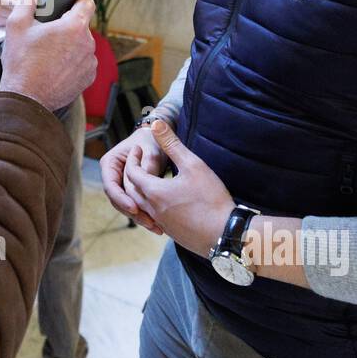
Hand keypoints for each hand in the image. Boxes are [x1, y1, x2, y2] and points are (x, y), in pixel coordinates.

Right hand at [0, 0, 96, 111]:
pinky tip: (54, 67)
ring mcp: (89, 63)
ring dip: (70, 45)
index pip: (87, 2)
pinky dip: (72, 62)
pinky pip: (82, 63)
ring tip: (48, 54)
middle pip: (81, 26)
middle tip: (47, 33)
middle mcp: (88, 44)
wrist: (26, 98)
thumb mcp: (17, 25)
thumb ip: (27, 0)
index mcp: (74, 27)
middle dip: (67, 26)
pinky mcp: (88, 78)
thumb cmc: (21, 63)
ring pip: (81, 45)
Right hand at [99, 123, 167, 234]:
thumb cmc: (152, 141)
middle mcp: (112, 176)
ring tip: (156, 227)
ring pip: (126, 207)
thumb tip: (147, 186)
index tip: (135, 208)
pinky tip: (159, 225)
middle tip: (149, 222)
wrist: (158, 140)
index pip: (111, 186)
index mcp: (109, 163)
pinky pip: (136, 207)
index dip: (121, 199)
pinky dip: (146, 216)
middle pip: (117, 200)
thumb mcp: (151, 150)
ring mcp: (120, 186)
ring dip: (140, 218)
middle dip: (132, 213)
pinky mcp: (131, 193)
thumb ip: (147, 167)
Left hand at [123, 120, 234, 255]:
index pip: (131, 173)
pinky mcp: (171, 232)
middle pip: (131, 190)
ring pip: (140, 205)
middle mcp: (151, 209)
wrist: (225, 234)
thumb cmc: (210, 198)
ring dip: (140, 191)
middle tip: (139, 162)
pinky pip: (152, 217)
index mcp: (153, 192)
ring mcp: (160, 223)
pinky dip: (150, 205)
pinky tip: (163, 200)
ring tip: (150, 179)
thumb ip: (172, 144)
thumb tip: (155, 124)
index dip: (133, 158)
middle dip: (132, 174)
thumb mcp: (192, 165)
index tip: (139, 148)